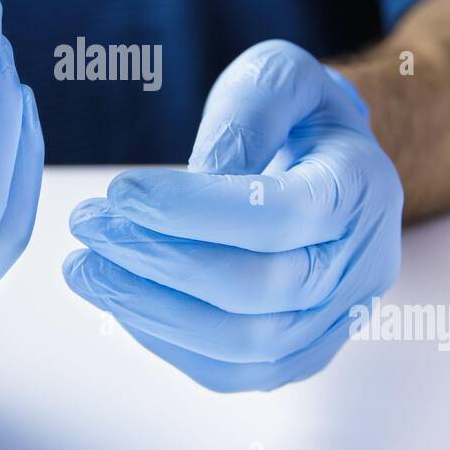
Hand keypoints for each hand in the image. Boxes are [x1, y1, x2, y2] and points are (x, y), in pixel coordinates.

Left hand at [63, 40, 400, 391]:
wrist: (331, 161)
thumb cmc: (296, 113)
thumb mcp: (278, 77)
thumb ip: (246, 115)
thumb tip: (200, 182)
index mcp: (361, 186)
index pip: (282, 215)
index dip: (195, 210)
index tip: (120, 191)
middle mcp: (363, 261)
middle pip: (262, 288)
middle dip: (160, 260)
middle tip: (88, 224)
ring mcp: (338, 317)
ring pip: (247, 346)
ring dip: (151, 310)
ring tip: (85, 267)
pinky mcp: (302, 351)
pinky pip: (234, 371)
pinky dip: (168, 340)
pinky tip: (121, 297)